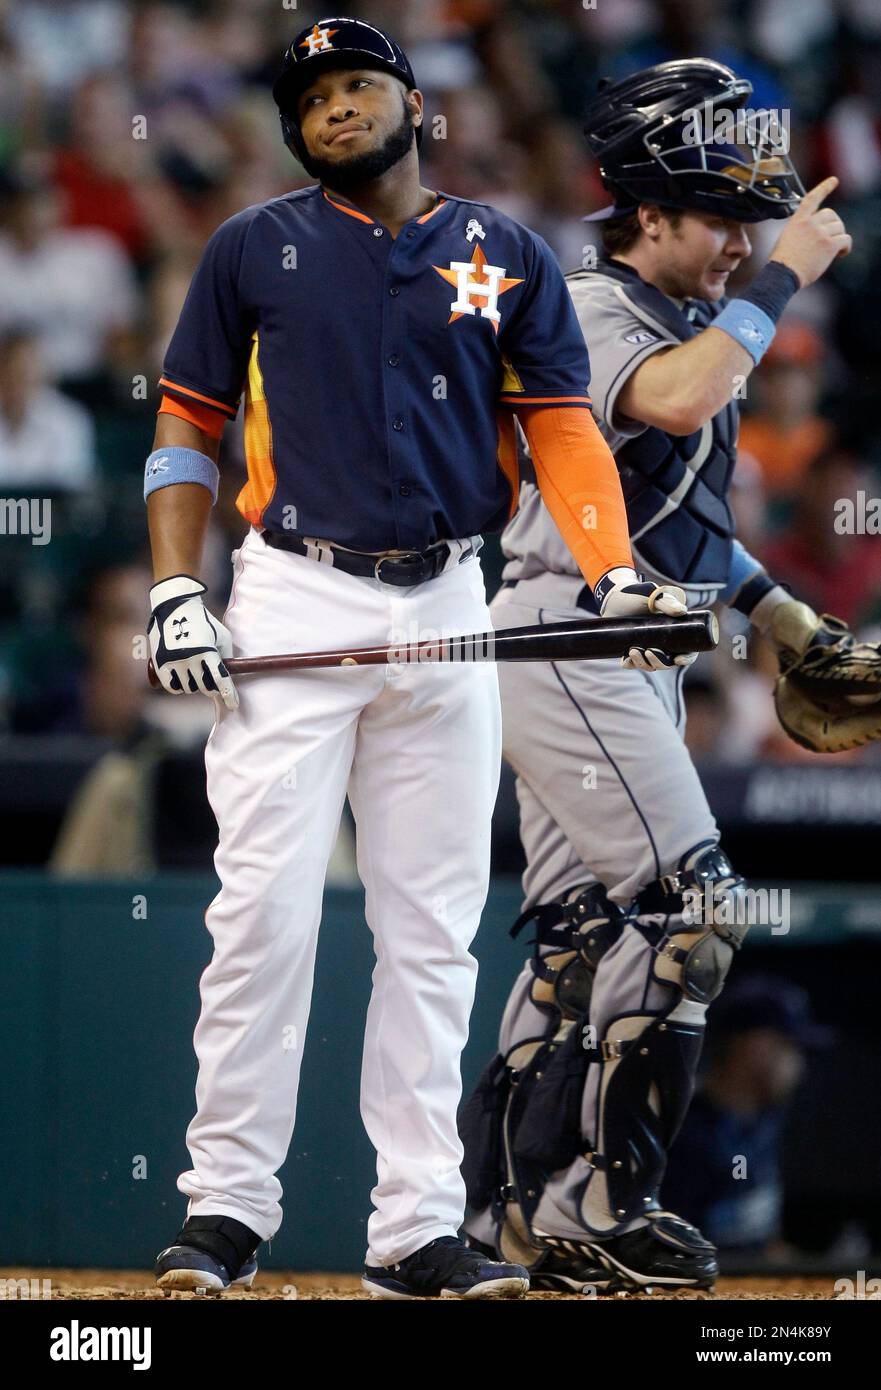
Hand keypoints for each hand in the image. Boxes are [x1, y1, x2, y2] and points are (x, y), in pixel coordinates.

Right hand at [147, 574, 238, 709]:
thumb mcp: (222, 635)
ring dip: (194, 686)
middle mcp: (190, 659)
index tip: (233, 705)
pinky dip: (179, 688)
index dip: (228, 695)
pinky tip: (183, 681)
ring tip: (195, 675)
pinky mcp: (160, 664)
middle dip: (211, 687)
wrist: (174, 607)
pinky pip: (172, 687)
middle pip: (205, 687)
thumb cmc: (203, 621)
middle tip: (210, 682)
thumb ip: (227, 655)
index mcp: (207, 651)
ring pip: (188, 689)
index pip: (221, 680)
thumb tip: (229, 675)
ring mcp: (174, 662)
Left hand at [596, 566, 696, 670]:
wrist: (614, 596)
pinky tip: (625, 660)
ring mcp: (646, 647)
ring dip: (643, 663)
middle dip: (660, 662)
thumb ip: (667, 603)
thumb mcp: (654, 597)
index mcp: (674, 632)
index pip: (687, 651)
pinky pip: (631, 663)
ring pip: (649, 665)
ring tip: (633, 650)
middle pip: (667, 663)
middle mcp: (662, 643)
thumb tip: (681, 611)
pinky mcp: (629, 649)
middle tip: (649, 652)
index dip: (686, 658)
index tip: (678, 659)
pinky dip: (629, 664)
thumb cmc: (639, 595)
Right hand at [770, 176, 851, 288]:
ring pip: (840, 228)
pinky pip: (845, 239)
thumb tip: (815, 234)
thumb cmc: (782, 263)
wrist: (783, 275)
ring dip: (839, 238)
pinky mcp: (829, 245)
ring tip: (835, 250)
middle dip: (834, 225)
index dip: (824, 188)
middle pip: (831, 215)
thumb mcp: (786, 239)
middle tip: (832, 238)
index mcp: (798, 220)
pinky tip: (841, 254)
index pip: (812, 199)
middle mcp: (810, 223)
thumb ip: (801, 230)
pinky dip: (846, 247)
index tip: (834, 180)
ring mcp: (820, 233)